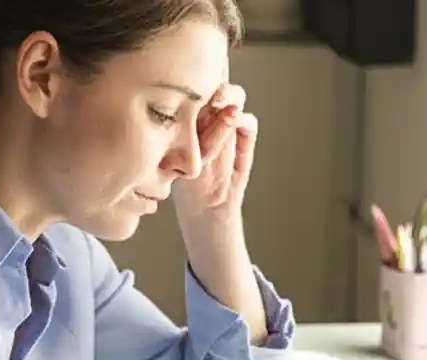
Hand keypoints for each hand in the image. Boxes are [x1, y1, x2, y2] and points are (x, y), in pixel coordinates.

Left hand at [171, 83, 257, 222]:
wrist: (204, 209)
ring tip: (228, 110)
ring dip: (232, 99)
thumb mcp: (178, 158)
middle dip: (218, 87)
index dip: (195, 82)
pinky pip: (248, 124)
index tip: (194, 86)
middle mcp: (208, 116)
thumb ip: (187, 136)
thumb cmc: (183, 185)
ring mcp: (227, 127)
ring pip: (235, 100)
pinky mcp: (243, 141)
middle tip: (216, 97)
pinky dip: (244, 121)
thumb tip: (190, 115)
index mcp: (187, 115)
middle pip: (217, 87)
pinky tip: (237, 123)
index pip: (193, 88)